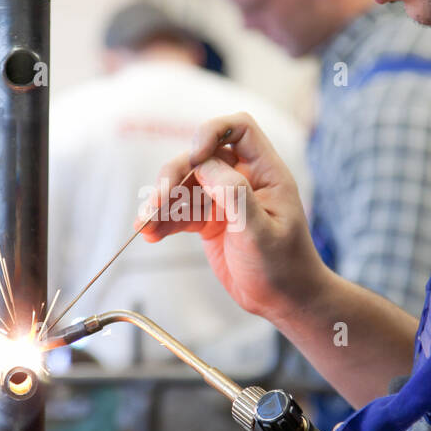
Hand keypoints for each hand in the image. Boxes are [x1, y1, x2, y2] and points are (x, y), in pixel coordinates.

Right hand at [140, 111, 325, 320]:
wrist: (283, 301)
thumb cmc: (284, 267)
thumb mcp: (261, 232)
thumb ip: (235, 195)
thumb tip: (205, 165)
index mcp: (265, 173)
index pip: (239, 128)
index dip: (212, 133)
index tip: (195, 157)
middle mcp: (244, 179)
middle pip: (200, 158)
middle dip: (174, 176)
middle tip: (157, 202)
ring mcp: (224, 199)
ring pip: (184, 185)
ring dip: (161, 202)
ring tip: (146, 225)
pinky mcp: (209, 220)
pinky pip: (180, 211)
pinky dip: (163, 220)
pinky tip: (149, 233)